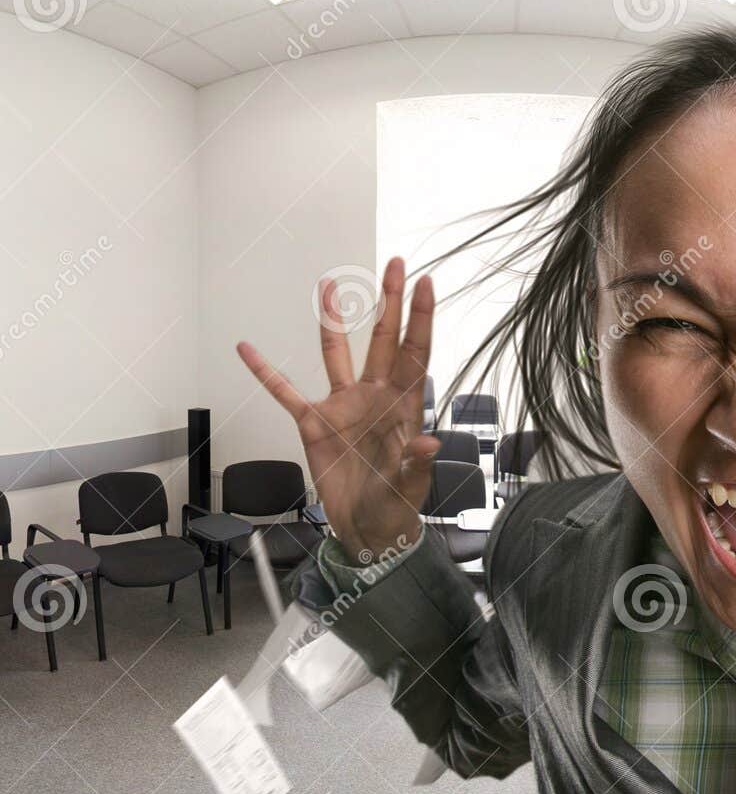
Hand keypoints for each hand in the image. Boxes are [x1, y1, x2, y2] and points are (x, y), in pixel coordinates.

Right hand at [237, 258, 437, 559]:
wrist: (367, 529)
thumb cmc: (395, 507)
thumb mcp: (410, 489)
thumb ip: (417, 465)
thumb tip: (430, 442)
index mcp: (404, 406)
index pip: (415, 353)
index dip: (421, 319)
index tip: (426, 283)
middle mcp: (375, 397)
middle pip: (383, 340)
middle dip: (390, 303)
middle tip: (395, 264)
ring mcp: (343, 407)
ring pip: (337, 354)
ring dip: (332, 322)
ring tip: (329, 286)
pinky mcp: (314, 424)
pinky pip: (286, 393)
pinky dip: (267, 372)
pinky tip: (248, 349)